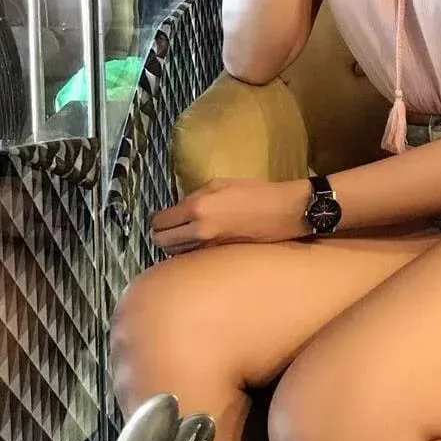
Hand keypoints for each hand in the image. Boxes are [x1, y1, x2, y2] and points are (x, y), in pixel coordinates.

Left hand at [150, 178, 309, 252]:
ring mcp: (209, 248)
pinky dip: (190, 251)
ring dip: (175, 245)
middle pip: (162, 242)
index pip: (160, 221)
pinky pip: (193, 257)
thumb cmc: (255, 192)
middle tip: (168, 227)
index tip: (159, 217)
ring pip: (176, 253)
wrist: (284, 212)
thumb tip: (179, 208)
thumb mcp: (221, 183)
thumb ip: (195, 196)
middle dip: (161, 235)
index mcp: (197, 208)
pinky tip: (199, 243)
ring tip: (184, 235)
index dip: (156, 220)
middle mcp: (199, 231)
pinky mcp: (218, 257)